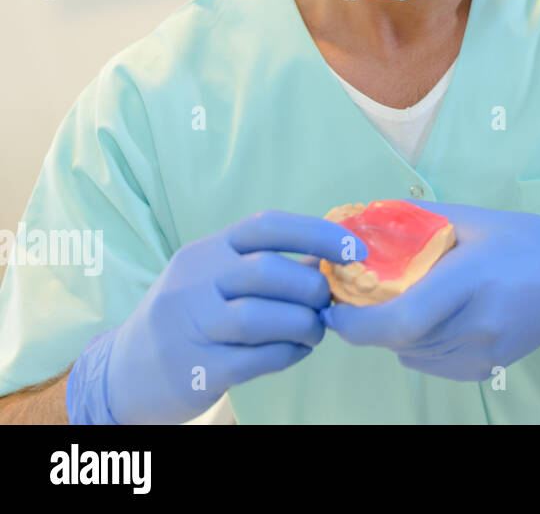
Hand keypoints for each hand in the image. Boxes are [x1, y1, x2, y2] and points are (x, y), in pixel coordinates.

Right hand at [67, 211, 361, 424]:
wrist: (125, 372)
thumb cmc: (191, 317)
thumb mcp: (216, 279)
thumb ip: (269, 266)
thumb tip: (333, 258)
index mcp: (206, 251)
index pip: (267, 225)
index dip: (318, 233)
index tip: (356, 249)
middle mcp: (193, 282)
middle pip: (267, 270)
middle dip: (311, 287)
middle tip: (326, 303)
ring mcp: (189, 326)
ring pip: (260, 317)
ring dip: (303, 325)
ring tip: (314, 331)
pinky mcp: (194, 370)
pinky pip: (255, 359)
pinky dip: (288, 354)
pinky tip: (296, 351)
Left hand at [321, 201, 539, 381]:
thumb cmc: (522, 241)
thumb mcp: (470, 219)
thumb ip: (414, 222)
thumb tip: (358, 222)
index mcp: (471, 281)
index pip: (398, 321)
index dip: (354, 323)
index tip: (332, 306)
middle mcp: (477, 325)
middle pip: (397, 340)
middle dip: (366, 323)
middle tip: (355, 297)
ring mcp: (482, 353)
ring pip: (410, 354)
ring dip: (393, 332)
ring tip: (402, 299)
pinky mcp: (484, 370)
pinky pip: (430, 363)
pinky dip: (418, 343)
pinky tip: (435, 317)